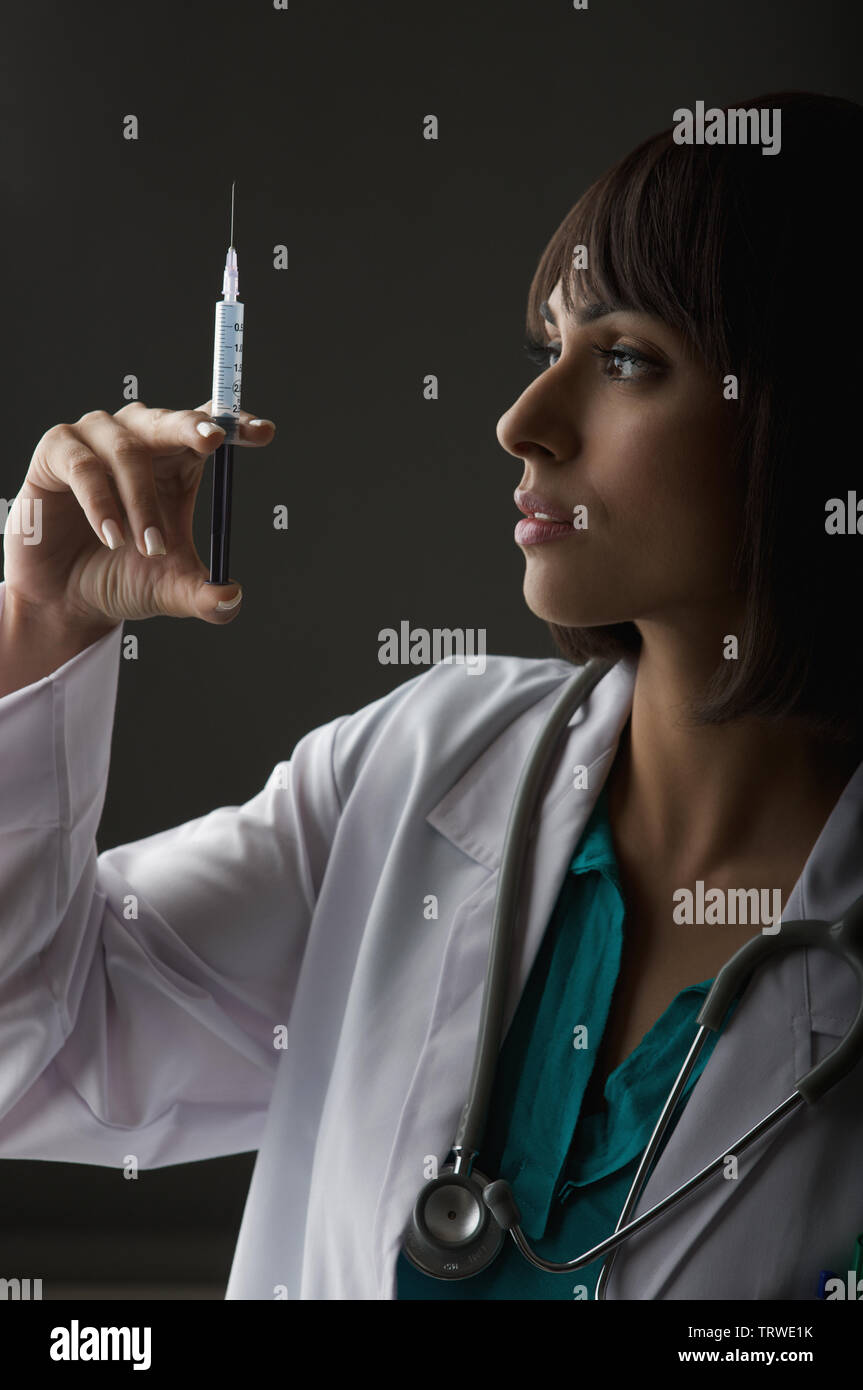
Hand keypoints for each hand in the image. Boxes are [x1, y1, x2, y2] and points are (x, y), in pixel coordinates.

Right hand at [2, 402, 275, 628]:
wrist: (66, 599)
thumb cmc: (123, 579)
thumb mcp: (171, 590)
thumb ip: (205, 596)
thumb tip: (232, 599)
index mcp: (177, 462)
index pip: (210, 429)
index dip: (236, 423)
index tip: (264, 432)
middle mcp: (139, 439)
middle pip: (170, 419)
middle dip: (193, 427)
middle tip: (213, 442)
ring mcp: (97, 441)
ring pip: (128, 449)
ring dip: (141, 500)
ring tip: (148, 547)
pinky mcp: (57, 452)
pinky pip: (83, 465)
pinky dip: (101, 503)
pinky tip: (112, 537)